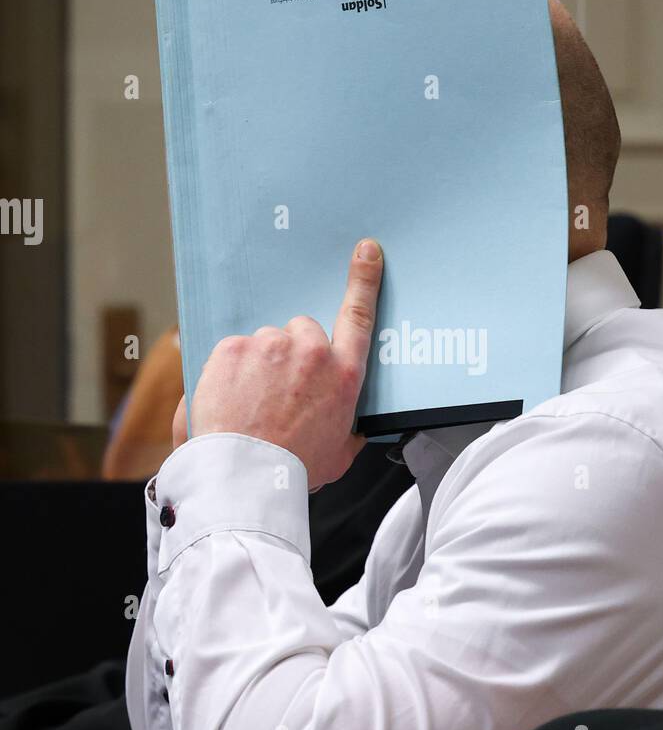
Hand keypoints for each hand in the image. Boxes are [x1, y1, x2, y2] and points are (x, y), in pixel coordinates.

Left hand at [171, 239, 382, 488]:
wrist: (245, 477)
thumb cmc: (292, 471)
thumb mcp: (340, 454)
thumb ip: (350, 430)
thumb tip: (355, 426)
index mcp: (344, 376)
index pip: (359, 316)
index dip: (364, 281)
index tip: (366, 253)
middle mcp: (311, 352)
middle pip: (301, 332)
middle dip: (289, 354)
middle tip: (276, 392)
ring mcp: (270, 347)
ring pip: (264, 343)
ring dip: (257, 365)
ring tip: (248, 405)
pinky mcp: (233, 349)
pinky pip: (232, 351)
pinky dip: (228, 371)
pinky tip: (229, 401)